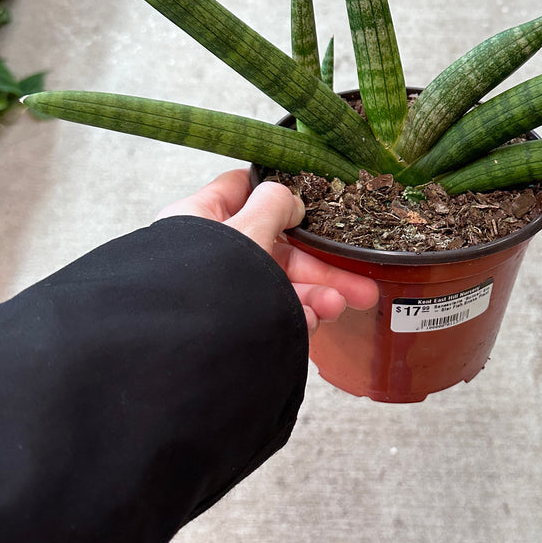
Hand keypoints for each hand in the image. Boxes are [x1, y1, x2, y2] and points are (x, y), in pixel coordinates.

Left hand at [155, 168, 378, 334]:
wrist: (183, 352)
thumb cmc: (200, 284)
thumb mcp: (246, 229)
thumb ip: (273, 205)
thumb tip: (291, 199)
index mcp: (201, 220)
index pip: (241, 191)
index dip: (277, 192)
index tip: (313, 199)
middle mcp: (212, 254)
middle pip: (277, 249)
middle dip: (322, 267)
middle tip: (358, 282)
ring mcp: (224, 291)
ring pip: (280, 285)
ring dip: (316, 295)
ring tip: (338, 305)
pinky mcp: (233, 322)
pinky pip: (272, 314)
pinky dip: (296, 317)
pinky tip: (310, 322)